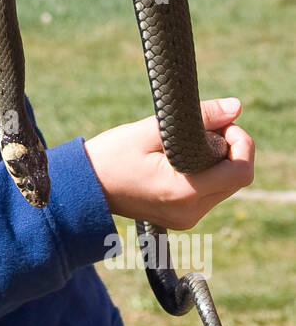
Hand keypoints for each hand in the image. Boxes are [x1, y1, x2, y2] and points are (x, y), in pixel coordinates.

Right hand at [83, 98, 254, 229]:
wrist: (83, 187)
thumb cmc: (110, 156)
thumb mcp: (150, 130)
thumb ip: (197, 117)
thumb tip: (235, 106)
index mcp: (184, 192)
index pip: (241, 171)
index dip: (241, 142)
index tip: (220, 124)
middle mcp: (191, 211)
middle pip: (237, 178)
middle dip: (230, 148)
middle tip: (203, 127)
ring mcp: (187, 218)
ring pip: (226, 185)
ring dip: (218, 160)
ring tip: (185, 143)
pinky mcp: (183, 218)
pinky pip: (210, 193)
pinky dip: (206, 173)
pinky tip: (180, 160)